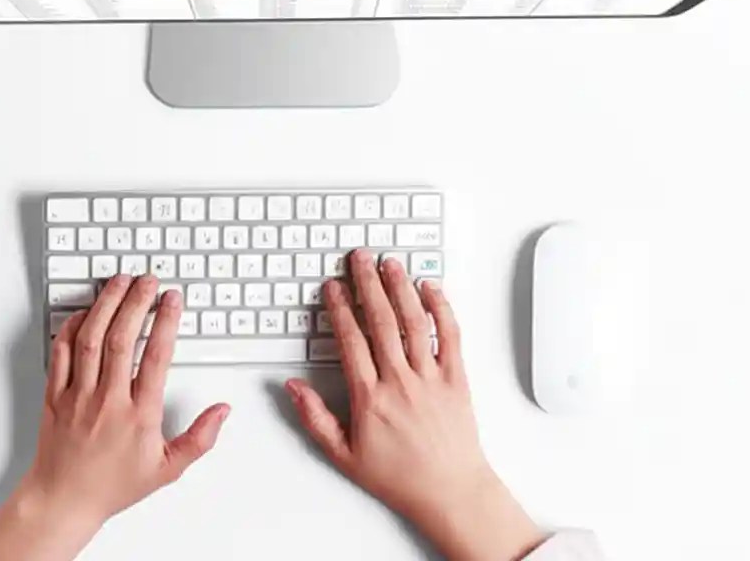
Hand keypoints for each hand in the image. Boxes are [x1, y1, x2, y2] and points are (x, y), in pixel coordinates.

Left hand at [0, 275, 230, 560]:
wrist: (64, 500)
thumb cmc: (113, 485)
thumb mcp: (168, 469)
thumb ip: (200, 438)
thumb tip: (222, 411)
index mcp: (138, 416)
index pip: (156, 357)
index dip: (166, 322)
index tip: (173, 300)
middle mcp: (107, 401)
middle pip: (121, 338)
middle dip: (137, 302)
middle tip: (148, 280)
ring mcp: (78, 395)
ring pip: (90, 339)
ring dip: (106, 305)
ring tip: (119, 283)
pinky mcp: (55, 395)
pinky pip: (60, 352)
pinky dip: (72, 326)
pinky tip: (86, 311)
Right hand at [286, 250, 544, 560]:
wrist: (449, 491)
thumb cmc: (399, 476)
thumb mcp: (343, 454)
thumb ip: (315, 418)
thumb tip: (292, 387)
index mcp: (370, 398)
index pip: (351, 341)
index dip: (340, 309)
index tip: (333, 287)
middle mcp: (400, 382)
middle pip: (381, 321)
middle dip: (367, 284)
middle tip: (359, 258)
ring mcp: (431, 378)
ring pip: (414, 321)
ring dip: (400, 287)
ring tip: (390, 263)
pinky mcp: (457, 379)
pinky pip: (450, 336)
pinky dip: (441, 308)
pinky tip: (431, 288)